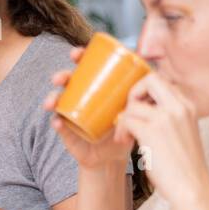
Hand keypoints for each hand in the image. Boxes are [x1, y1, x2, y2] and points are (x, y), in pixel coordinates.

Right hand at [44, 46, 134, 170]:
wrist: (112, 156)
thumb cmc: (122, 128)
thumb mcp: (133, 110)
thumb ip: (143, 97)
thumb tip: (155, 83)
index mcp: (93, 87)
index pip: (84, 67)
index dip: (78, 57)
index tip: (77, 54)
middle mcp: (78, 97)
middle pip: (67, 81)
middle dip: (62, 76)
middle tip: (61, 78)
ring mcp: (70, 113)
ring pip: (58, 100)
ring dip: (53, 97)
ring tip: (53, 102)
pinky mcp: (66, 130)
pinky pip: (58, 124)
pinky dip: (57, 122)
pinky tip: (57, 122)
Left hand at [113, 71, 208, 206]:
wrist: (192, 188)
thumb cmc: (185, 165)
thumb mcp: (184, 131)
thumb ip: (170, 116)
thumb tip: (143, 106)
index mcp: (188, 106)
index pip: (163, 80)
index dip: (146, 90)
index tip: (141, 108)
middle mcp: (179, 107)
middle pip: (149, 79)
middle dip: (133, 93)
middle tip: (130, 113)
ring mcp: (166, 118)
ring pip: (133, 104)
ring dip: (124, 120)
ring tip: (126, 136)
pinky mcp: (152, 132)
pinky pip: (126, 120)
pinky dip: (122, 131)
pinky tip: (126, 142)